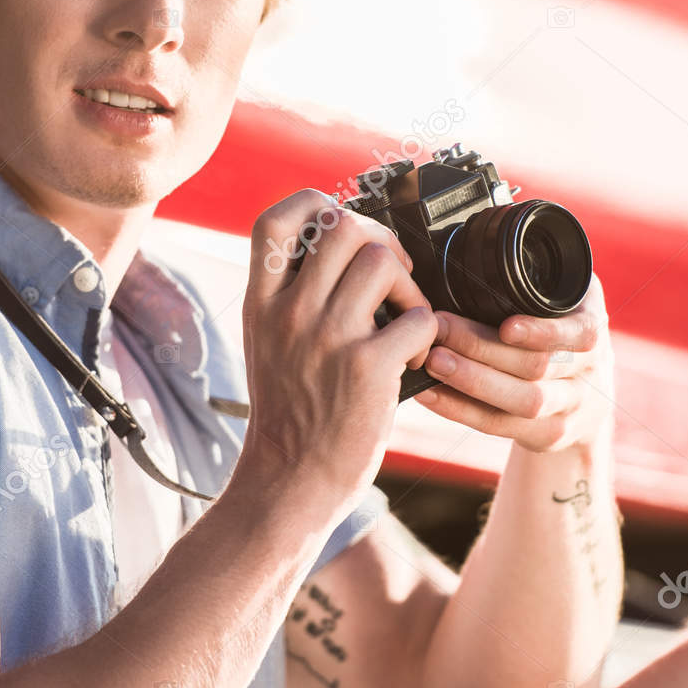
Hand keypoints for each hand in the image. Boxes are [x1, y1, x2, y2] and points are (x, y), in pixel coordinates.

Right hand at [234, 191, 437, 517]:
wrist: (290, 482)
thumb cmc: (290, 415)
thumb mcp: (267, 345)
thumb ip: (289, 298)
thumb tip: (337, 249)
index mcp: (261, 304)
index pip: (275, 220)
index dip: (314, 204)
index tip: (341, 227)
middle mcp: (289, 313)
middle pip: (342, 226)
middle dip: (380, 240)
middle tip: (392, 276)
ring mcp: (328, 338)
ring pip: (383, 261)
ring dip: (409, 288)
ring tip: (405, 322)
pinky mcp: (369, 368)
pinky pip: (419, 319)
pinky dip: (426, 336)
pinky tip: (411, 362)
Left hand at [413, 275, 612, 453]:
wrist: (588, 399)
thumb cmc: (560, 332)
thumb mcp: (564, 298)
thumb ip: (537, 279)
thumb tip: (483, 227)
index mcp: (591, 326)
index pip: (579, 334)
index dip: (543, 333)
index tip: (507, 326)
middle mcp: (589, 371)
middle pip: (538, 367)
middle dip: (483, 348)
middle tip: (438, 328)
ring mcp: (570, 408)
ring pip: (521, 402)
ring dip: (471, 381)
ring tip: (431, 361)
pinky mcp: (546, 436)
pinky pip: (501, 426)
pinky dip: (461, 410)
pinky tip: (430, 393)